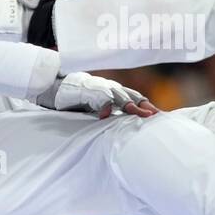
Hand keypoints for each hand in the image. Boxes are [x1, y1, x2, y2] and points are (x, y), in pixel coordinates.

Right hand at [35, 72, 157, 117]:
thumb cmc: (77, 100)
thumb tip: (128, 128)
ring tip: (139, 114)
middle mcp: (110, 88)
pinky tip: (105, 116)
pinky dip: (104, 106)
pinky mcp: (86, 91)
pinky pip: (98, 98)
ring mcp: (99, 88)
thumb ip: (112, 114)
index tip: (160, 117)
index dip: (147, 106)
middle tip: (155, 116)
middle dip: (144, 106)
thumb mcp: (98, 108)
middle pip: (132, 95)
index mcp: (115, 92)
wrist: (54, 87)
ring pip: (119, 95)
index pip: (136, 97)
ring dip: (130, 105)